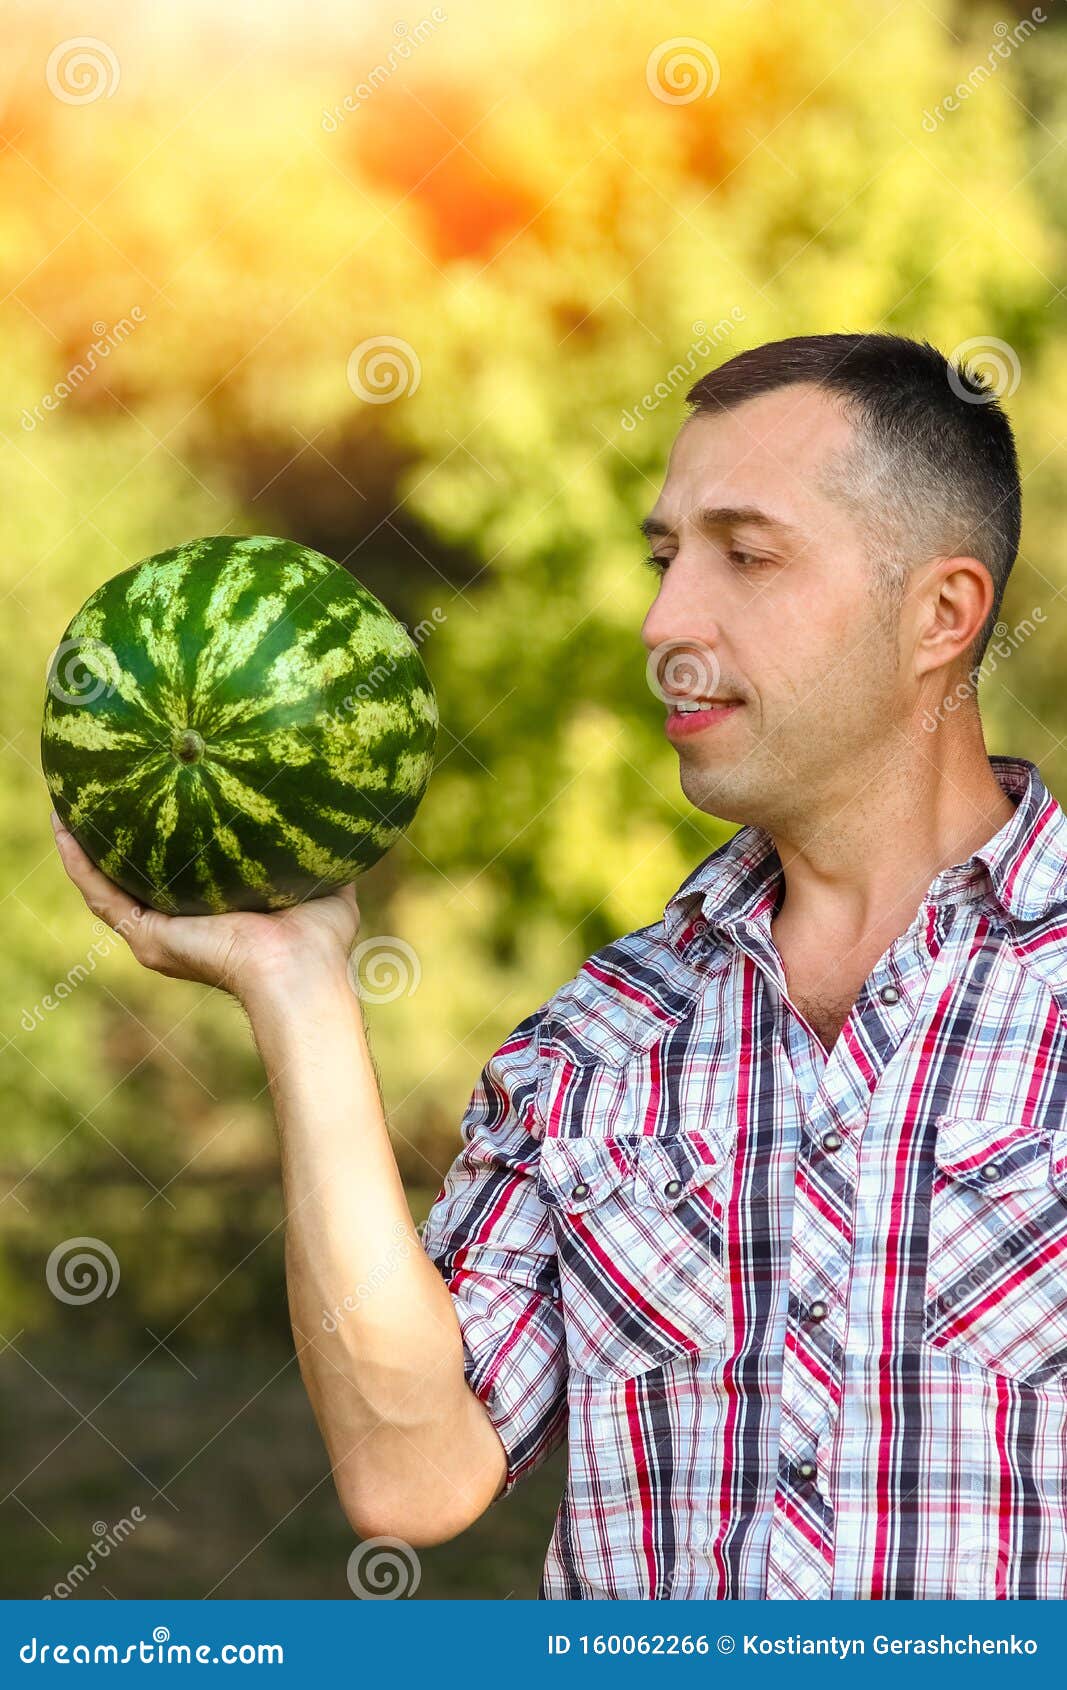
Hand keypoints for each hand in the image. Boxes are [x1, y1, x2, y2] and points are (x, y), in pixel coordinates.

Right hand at [51, 812, 360, 1000]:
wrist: (300, 972)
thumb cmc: (319, 940)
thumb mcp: (320, 879)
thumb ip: (315, 847)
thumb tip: (326, 806)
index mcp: (213, 914)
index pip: (177, 872)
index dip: (161, 839)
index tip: (151, 798)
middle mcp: (180, 925)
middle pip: (133, 876)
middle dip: (114, 839)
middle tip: (98, 796)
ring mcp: (158, 934)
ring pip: (105, 884)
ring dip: (83, 846)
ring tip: (65, 806)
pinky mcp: (147, 938)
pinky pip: (101, 895)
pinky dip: (79, 861)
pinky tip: (64, 825)